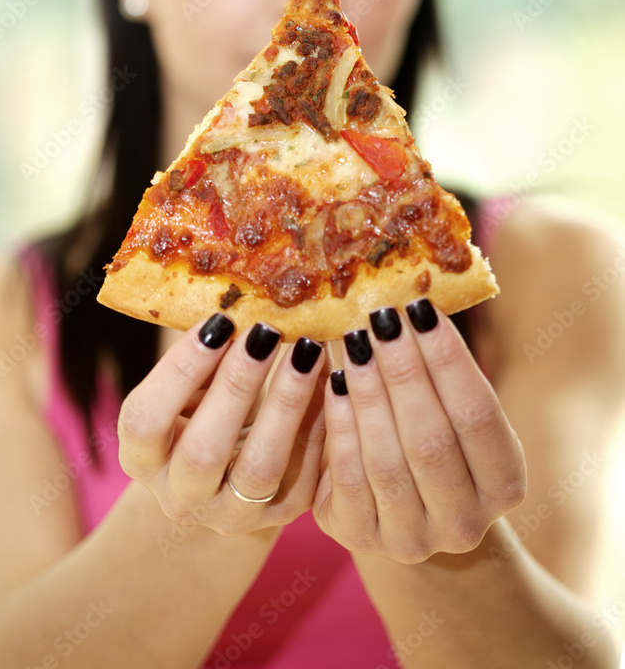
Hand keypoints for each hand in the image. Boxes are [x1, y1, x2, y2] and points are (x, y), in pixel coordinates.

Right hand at [118, 314, 326, 535]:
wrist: (234, 469)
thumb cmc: (206, 407)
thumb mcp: (192, 386)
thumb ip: (205, 356)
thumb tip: (235, 301)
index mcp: (142, 458)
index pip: (146, 420)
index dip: (180, 370)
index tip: (218, 320)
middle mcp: (180, 497)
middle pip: (202, 451)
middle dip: (236, 386)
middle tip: (266, 332)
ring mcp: (230, 515)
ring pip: (259, 469)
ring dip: (286, 406)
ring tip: (308, 352)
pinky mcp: (280, 515)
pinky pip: (304, 475)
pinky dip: (320, 425)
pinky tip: (333, 381)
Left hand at [313, 299, 525, 561]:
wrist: (400, 508)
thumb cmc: (432, 435)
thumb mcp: (450, 411)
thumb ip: (439, 370)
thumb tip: (411, 297)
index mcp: (505, 485)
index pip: (477, 415)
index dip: (448, 360)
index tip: (421, 308)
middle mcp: (465, 523)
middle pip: (432, 440)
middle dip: (404, 372)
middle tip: (380, 318)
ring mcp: (413, 540)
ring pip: (387, 460)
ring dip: (369, 393)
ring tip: (354, 341)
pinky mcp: (361, 537)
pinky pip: (349, 476)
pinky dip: (341, 424)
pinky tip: (333, 380)